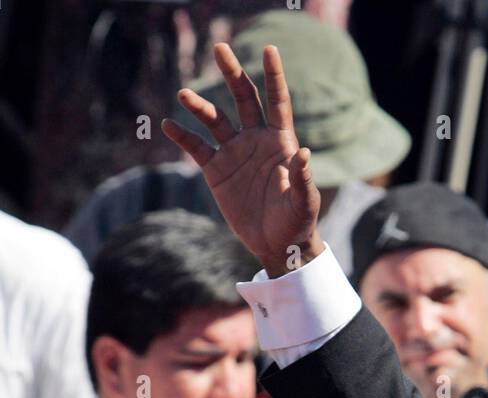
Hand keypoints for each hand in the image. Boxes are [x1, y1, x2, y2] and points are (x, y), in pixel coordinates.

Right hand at [161, 43, 322, 277]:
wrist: (277, 245)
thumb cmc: (297, 222)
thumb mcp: (303, 202)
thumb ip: (302, 178)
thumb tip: (303, 153)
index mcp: (280, 141)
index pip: (277, 101)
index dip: (274, 75)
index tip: (269, 49)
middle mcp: (255, 140)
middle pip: (243, 98)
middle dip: (232, 73)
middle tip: (220, 48)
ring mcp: (234, 153)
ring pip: (215, 120)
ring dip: (199, 107)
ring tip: (184, 94)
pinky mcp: (216, 171)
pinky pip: (196, 148)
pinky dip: (182, 135)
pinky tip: (168, 125)